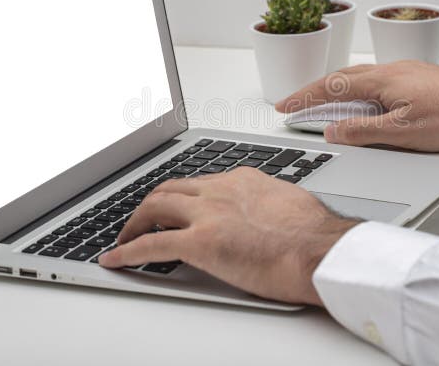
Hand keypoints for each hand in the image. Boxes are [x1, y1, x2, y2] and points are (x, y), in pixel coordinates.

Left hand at [99, 167, 358, 304]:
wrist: (323, 250)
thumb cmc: (317, 235)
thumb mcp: (290, 206)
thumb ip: (269, 206)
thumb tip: (267, 217)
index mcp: (243, 180)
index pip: (200, 183)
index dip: (182, 196)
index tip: (176, 206)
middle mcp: (220, 189)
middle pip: (170, 189)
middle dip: (150, 204)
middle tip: (141, 220)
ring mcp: (208, 213)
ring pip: (155, 207)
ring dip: (134, 223)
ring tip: (125, 238)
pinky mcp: (200, 242)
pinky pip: (151, 245)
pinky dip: (127, 251)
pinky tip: (115, 259)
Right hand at [275, 61, 438, 151]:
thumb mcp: (403, 133)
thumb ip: (363, 131)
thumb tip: (332, 131)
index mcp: (382, 80)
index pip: (331, 87)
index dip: (304, 97)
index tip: (285, 105)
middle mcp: (390, 69)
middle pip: (340, 77)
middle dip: (313, 90)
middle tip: (294, 103)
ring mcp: (403, 71)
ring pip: (358, 77)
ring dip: (334, 88)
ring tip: (320, 104)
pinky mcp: (414, 77)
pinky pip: (374, 79)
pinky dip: (355, 89)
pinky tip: (359, 101)